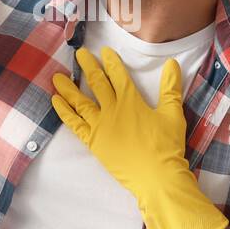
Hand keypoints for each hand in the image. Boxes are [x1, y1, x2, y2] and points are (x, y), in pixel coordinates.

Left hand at [51, 47, 227, 228]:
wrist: (156, 177)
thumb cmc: (167, 146)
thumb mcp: (173, 114)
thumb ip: (170, 88)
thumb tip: (172, 63)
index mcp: (131, 101)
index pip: (118, 76)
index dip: (111, 62)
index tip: (104, 51)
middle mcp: (112, 110)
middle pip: (97, 84)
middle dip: (88, 67)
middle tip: (80, 54)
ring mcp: (100, 126)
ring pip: (80, 102)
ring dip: (68, 88)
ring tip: (57, 76)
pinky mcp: (93, 142)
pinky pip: (74, 124)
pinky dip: (64, 111)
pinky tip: (56, 101)